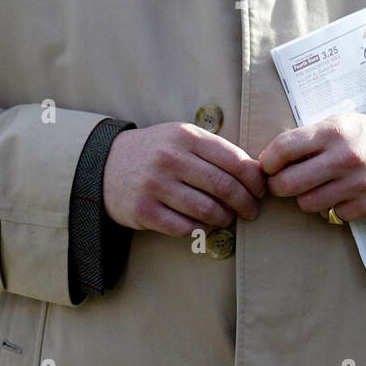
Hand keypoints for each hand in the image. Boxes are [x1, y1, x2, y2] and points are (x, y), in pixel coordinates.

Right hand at [102, 122, 266, 236]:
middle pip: (224, 186)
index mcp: (185, 136)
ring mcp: (155, 186)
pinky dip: (200, 229)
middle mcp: (170, 159)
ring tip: (228, 218)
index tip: (260, 190)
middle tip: (251, 211)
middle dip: (245, 203)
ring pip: (207, 210)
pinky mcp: (144, 211)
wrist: (104, 166)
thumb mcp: (179, 138)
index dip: (253, 180)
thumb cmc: (153, 152)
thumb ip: (213, 150)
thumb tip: (254, 173)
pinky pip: (185, 227)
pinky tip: (203, 226)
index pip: (233, 160)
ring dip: (224, 218)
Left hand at [257, 113, 365, 221]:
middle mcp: (345, 158)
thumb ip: (306, 140)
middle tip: (280, 183)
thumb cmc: (364, 139)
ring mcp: (358, 185)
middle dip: (278, 186)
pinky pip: (333, 215)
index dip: (269, 160)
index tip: (268, 165)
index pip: (284, 148)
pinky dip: (332, 208)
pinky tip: (341, 195)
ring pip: (307, 203)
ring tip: (315, 187)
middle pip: (289, 183)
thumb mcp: (338, 125)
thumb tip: (270, 161)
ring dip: (305, 198)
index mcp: (334, 132)